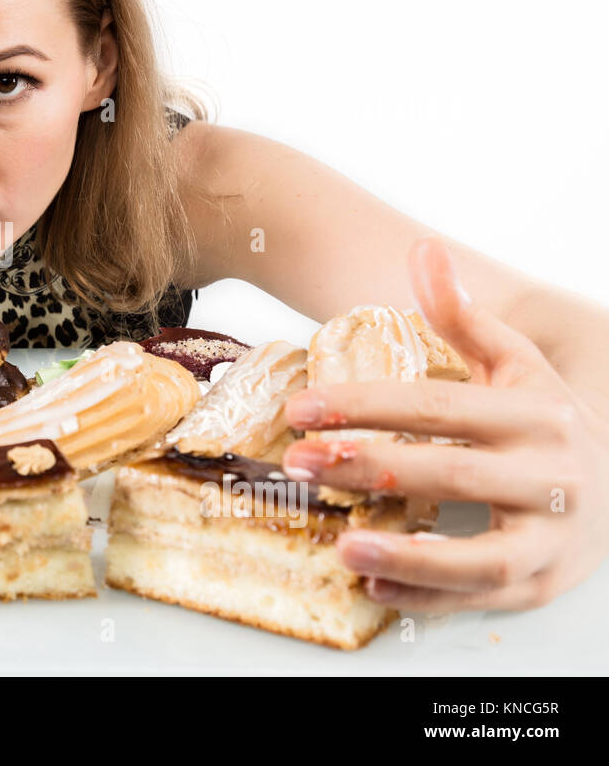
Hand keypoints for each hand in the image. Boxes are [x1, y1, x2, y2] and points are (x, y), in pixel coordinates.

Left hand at [281, 235, 608, 611]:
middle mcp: (551, 476)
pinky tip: (373, 589)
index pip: (440, 407)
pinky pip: (483, 600)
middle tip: (299, 462)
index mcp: (536, 414)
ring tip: (343, 546)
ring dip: (410, 555)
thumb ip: (464, 316)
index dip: (367, 406)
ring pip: (482, 554)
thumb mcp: (516, 366)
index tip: (301, 408)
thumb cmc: (545, 423)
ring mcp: (551, 538)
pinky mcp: (540, 586)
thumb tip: (422, 249)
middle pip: (454, 472)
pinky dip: (428, 599)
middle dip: (371, 467)